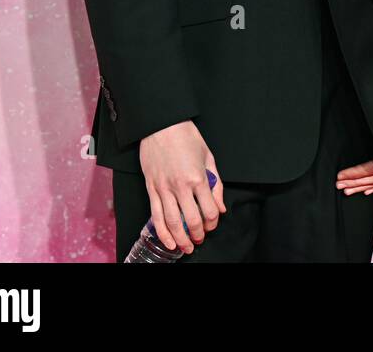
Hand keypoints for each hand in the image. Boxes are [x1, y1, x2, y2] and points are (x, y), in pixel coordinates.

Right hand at [138, 120, 224, 253]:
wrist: (162, 126)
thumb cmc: (187, 138)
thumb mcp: (209, 157)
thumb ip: (216, 184)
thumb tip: (221, 207)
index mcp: (198, 178)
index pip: (209, 210)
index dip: (213, 222)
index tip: (213, 223)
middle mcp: (181, 187)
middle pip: (192, 220)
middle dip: (198, 234)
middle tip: (200, 239)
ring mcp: (164, 189)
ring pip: (172, 222)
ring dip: (180, 239)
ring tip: (185, 247)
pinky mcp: (151, 189)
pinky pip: (155, 216)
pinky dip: (162, 232)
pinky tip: (168, 242)